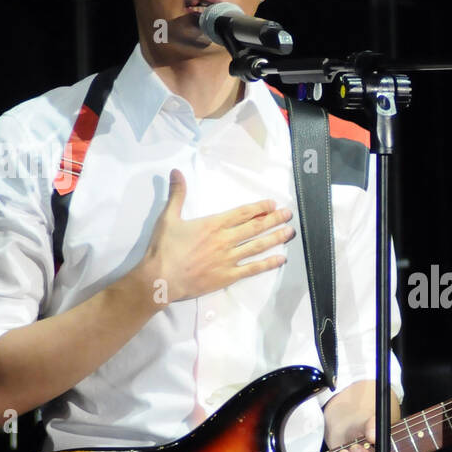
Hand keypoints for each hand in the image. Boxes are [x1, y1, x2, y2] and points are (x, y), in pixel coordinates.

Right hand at [139, 169, 294, 302]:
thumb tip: (175, 172)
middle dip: (274, 219)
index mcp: (213, 224)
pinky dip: (268, 263)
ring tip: (290, 232)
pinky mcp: (228, 276)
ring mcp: (229, 259)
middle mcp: (225, 240)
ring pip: (258, 246)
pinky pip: (253, 269)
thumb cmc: (164, 249)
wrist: (161, 279)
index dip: (260, 207)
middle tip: (288, 214)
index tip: (273, 204)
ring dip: (275, 238)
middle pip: (255, 227)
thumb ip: (177, 194)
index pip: (242, 213)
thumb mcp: (168, 217)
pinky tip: (281, 259)